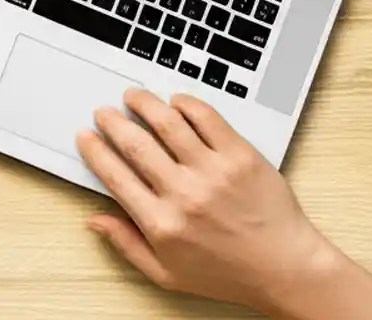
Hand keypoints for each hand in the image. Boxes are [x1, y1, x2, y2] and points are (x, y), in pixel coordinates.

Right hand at [76, 89, 335, 312]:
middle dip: (112, 122)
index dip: (95, 151)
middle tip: (105, 112)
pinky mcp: (240, 156)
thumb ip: (126, 245)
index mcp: (161, 224)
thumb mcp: (167, 274)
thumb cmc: (228, 273)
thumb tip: (95, 220)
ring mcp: (213, 172)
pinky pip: (208, 118)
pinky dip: (187, 104)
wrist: (284, 268)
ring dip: (144, 103)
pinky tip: (177, 102)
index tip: (87, 137)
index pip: (115, 176)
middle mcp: (184, 194)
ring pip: (167, 123)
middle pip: (135, 144)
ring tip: (134, 96)